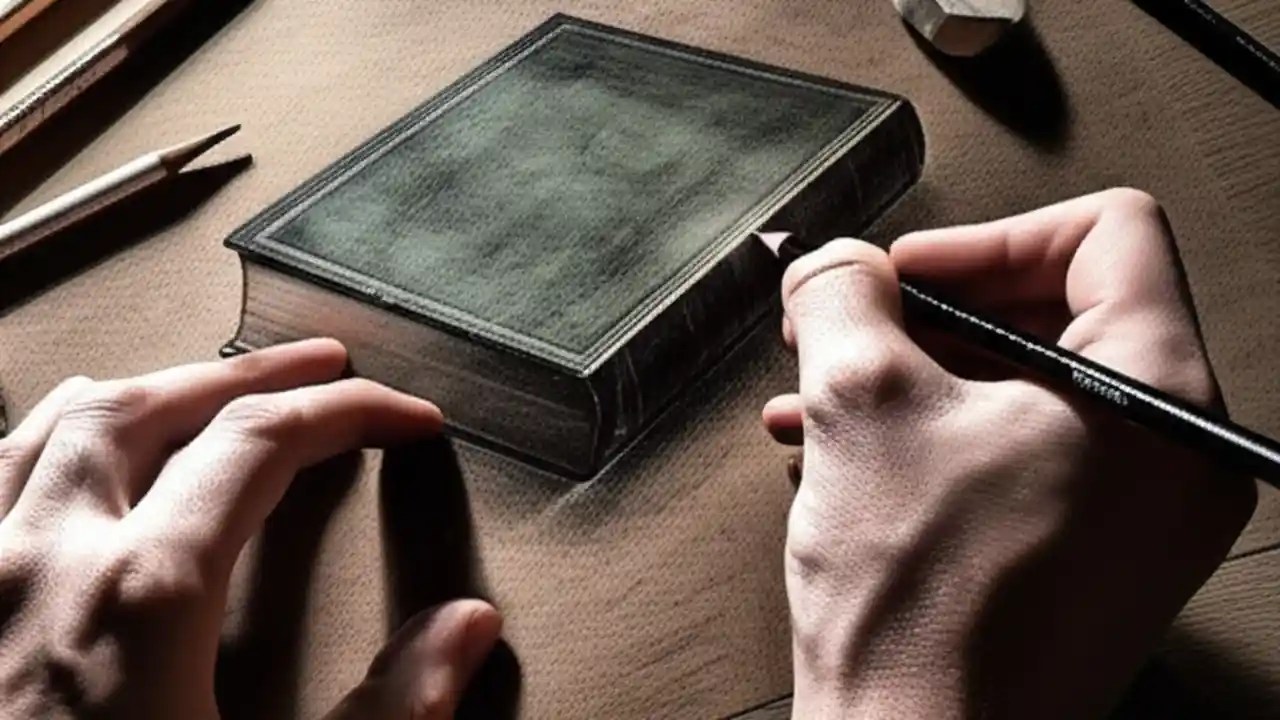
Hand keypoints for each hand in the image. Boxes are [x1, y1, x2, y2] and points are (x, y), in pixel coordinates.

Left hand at [0, 339, 500, 718]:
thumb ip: (386, 715)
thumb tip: (465, 629)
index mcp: (141, 594)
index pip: (264, 443)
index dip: (349, 414)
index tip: (403, 418)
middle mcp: (41, 559)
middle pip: (152, 405)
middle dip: (248, 372)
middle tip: (317, 365)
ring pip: (47, 425)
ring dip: (141, 392)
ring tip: (197, 389)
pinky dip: (38, 447)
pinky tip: (61, 469)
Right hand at [762, 189, 1255, 717]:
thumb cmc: (920, 615)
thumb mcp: (859, 402)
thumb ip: (841, 294)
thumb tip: (833, 264)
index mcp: (1154, 397)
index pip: (1106, 232)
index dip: (985, 236)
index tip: (906, 271)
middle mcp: (1170, 456)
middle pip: (1058, 308)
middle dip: (932, 307)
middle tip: (852, 323)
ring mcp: (1135, 514)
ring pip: (1024, 386)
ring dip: (916, 372)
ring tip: (825, 388)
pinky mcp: (1089, 557)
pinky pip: (1019, 454)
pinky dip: (934, 434)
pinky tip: (844, 449)